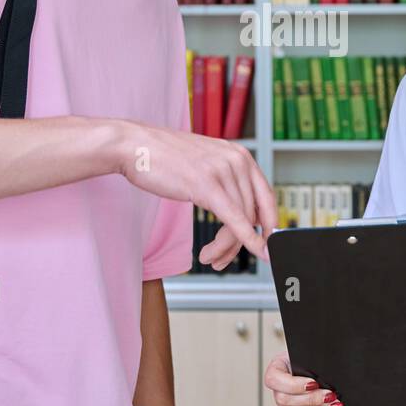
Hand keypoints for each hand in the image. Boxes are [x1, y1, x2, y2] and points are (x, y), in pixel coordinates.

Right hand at [114, 119, 275, 266]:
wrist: (135, 145)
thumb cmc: (164, 157)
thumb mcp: (205, 164)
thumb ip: (225, 182)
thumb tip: (241, 214)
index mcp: (240, 155)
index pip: (267, 196)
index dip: (270, 224)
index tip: (267, 244)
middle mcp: (238, 161)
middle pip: (253, 213)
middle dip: (242, 243)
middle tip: (225, 260)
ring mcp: (224, 171)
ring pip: (241, 221)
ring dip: (226, 247)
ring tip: (210, 258)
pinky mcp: (208, 185)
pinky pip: (233, 219)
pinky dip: (238, 240)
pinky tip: (225, 255)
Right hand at [264, 352, 341, 405]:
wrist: (315, 367)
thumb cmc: (311, 360)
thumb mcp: (309, 355)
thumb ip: (311, 361)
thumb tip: (322, 374)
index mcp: (276, 368)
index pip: (274, 379)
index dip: (294, 385)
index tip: (314, 383)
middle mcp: (276, 388)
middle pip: (284, 400)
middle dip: (312, 399)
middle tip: (331, 395)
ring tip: (333, 405)